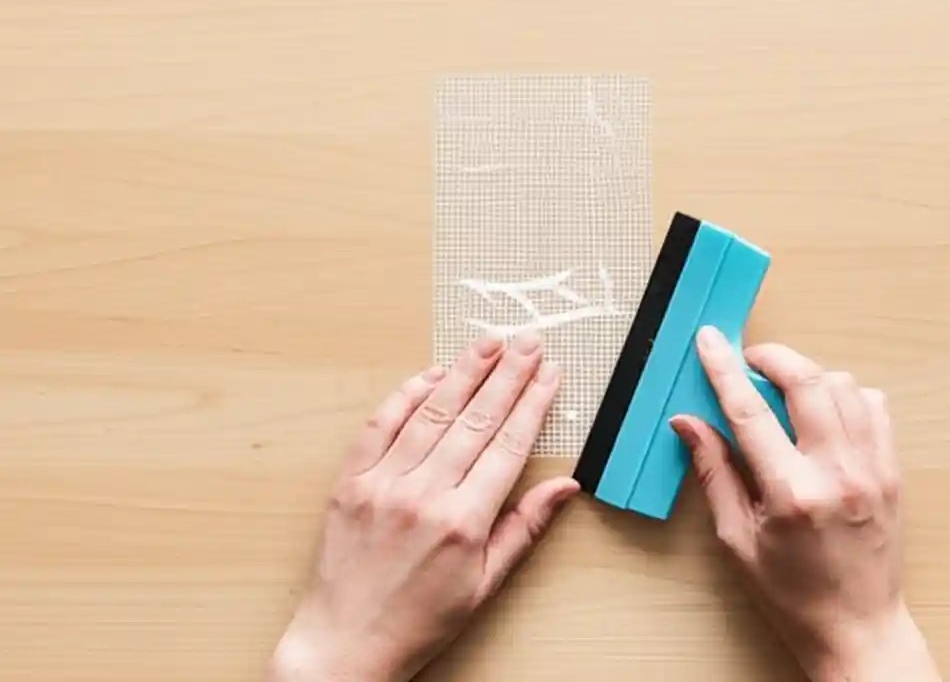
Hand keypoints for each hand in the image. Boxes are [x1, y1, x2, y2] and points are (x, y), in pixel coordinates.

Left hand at [267, 332, 577, 681]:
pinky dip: (406, 395)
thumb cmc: (419, 621)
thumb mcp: (486, 583)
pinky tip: (431, 374)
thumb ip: (525, 527)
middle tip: (528, 342)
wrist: (345, 645)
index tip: (550, 374)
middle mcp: (423, 496)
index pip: (508, 445)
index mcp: (463, 523)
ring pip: (432, 414)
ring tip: (488, 344)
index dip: (532, 404)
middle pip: (475, 420)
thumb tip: (566, 486)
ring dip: (463, 373)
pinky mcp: (349, 482)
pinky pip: (380, 425)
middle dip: (507, 375)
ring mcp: (382, 485)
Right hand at [671, 327, 939, 681]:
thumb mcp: (737, 539)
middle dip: (772, 356)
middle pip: (807, 380)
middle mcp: (837, 474)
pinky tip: (825, 414)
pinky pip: (874, 406)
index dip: (724, 368)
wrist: (858, 628)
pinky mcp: (893, 471)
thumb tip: (688, 423)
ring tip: (785, 392)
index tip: (711, 340)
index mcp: (792, 494)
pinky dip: (847, 396)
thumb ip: (714, 473)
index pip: (750, 410)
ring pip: (844, 385)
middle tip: (749, 359)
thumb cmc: (794, 595)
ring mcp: (872, 469)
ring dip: (809, 376)